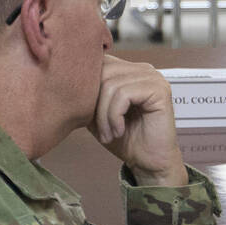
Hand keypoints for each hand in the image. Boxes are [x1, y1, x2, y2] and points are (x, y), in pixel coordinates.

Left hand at [88, 55, 187, 187]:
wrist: (148, 162)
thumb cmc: (124, 138)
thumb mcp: (96, 112)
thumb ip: (87, 93)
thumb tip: (66, 79)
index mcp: (130, 70)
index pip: (99, 62)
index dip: (86, 87)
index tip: (86, 115)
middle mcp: (143, 69)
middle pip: (103, 72)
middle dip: (94, 103)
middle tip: (99, 130)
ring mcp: (153, 77)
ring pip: (111, 85)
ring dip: (104, 115)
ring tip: (108, 134)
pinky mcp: (159, 90)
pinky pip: (124, 94)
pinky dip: (115, 116)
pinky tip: (119, 131)